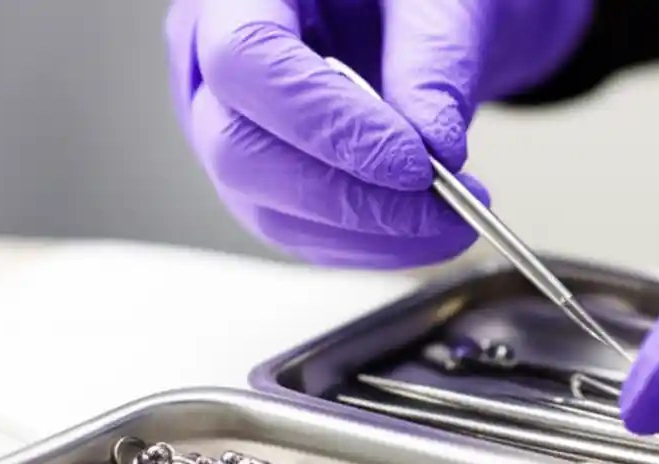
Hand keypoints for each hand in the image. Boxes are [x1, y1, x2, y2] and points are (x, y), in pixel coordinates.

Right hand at [164, 0, 590, 267]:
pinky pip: (298, 232)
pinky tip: (424, 231)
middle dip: (351, 198)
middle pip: (240, 152)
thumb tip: (437, 150)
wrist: (405, 14)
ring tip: (453, 220)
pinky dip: (369, 245)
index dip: (329, 125)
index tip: (416, 165)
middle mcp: (205, 60)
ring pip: (268, 210)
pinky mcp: (256, 179)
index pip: (247, 63)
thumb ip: (433, 62)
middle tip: (445, 209)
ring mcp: (222, 127)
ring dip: (370, 234)